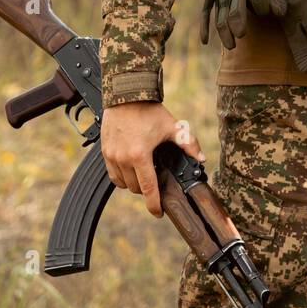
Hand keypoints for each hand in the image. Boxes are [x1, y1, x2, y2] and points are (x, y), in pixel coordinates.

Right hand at [101, 102, 204, 217]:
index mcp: (140, 156)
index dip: (154, 204)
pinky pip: (112, 174)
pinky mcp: (104, 151)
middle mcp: (123, 159)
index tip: (158, 213)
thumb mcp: (172, 126)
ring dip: (133, 183)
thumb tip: (201, 158)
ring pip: (122, 183)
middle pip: (135, 188)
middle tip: (155, 181)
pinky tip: (130, 169)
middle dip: (146, 189)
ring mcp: (112, 156)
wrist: (126, 94)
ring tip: (143, 174)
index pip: (148, 188)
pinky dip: (121, 176)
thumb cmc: (148, 110)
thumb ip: (188, 143)